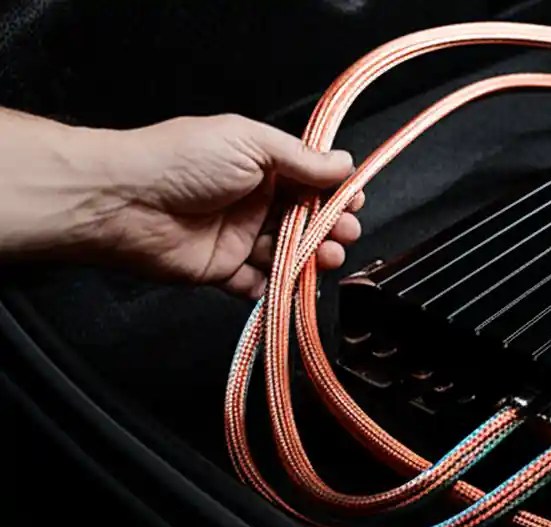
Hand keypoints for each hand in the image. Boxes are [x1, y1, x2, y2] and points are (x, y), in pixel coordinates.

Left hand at [94, 114, 362, 297]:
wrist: (123, 201)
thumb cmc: (181, 160)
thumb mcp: (251, 143)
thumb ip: (302, 158)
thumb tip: (345, 163)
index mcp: (260, 165)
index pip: (310, 182)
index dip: (335, 194)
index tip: (353, 202)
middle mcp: (253, 200)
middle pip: (306, 220)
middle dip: (331, 228)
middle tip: (343, 233)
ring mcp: (238, 236)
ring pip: (289, 253)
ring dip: (312, 256)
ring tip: (325, 256)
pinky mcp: (222, 269)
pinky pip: (258, 283)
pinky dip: (274, 286)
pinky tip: (288, 279)